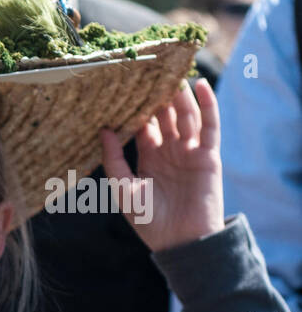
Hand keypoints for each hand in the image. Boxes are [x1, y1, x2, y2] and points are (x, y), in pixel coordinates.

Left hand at [99, 77, 223, 251]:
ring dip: (180, 96)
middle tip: (150, 70)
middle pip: (165, 116)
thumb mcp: (123, 190)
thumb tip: (103, 130)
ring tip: (172, 73)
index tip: (125, 86)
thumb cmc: (149, 221)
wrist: (180, 241)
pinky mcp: (208, 155)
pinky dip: (207, 105)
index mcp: (149, 157)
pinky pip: (209, 126)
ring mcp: (190, 151)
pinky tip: (200, 87)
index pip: (143, 126)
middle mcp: (170, 150)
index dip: (136, 108)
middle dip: (158, 96)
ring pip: (185, 116)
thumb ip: (113, 161)